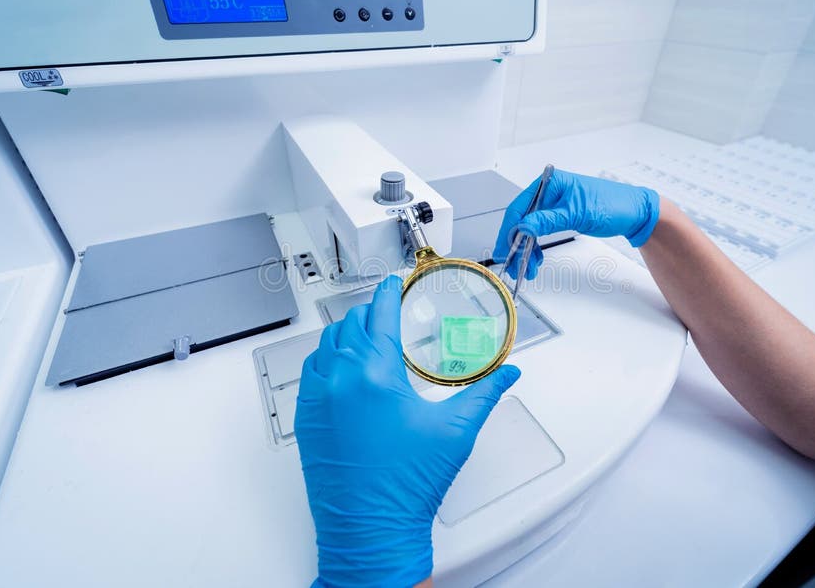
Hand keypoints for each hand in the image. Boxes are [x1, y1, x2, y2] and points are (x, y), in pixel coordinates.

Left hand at [295, 275, 520, 586]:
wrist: (371, 530)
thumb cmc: (406, 487)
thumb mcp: (455, 432)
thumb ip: (485, 393)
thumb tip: (507, 374)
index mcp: (375, 374)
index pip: (379, 314)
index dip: (388, 293)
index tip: (393, 284)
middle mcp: (339, 380)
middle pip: (350, 324)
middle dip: (371, 313)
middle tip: (388, 313)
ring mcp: (317, 399)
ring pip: (325, 345)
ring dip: (347, 335)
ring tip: (368, 339)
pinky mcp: (307, 419)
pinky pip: (310, 372)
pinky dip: (327, 360)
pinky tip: (345, 370)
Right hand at [492, 168, 659, 279]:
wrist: (634, 212)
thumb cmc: (612, 204)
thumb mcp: (576, 213)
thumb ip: (547, 221)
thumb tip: (522, 228)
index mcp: (549, 183)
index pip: (519, 208)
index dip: (509, 230)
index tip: (503, 250)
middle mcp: (548, 192)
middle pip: (522, 220)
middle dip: (516, 245)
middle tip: (514, 265)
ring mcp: (554, 205)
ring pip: (530, 229)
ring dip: (526, 249)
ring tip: (528, 268)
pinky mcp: (560, 216)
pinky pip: (540, 232)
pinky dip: (536, 247)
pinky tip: (536, 259)